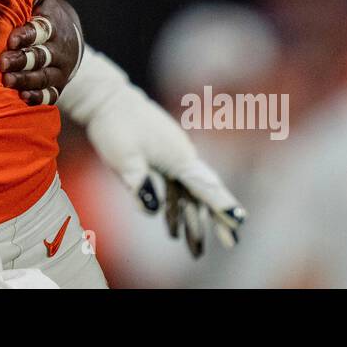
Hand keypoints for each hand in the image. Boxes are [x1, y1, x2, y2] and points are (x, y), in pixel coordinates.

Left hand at [0, 0, 81, 105]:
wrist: (70, 36)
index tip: (11, 39)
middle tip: (2, 64)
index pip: (41, 30)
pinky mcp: (58, 85)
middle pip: (41, 56)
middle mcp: (58, 48)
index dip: (27, 35)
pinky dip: (39, 97)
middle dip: (22, 60)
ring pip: (45, 77)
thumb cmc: (43, 14)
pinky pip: (51, 94)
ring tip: (7, 82)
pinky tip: (25, 98)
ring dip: (26, 80)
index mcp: (52, 24)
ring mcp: (59, 68)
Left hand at [84, 75, 244, 257]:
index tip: (240, 221)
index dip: (222, 205)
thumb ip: (140, 184)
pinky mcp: (161, 154)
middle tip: (231, 243)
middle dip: (217, 219)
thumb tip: (152, 210)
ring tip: (194, 248)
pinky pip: (174, 186)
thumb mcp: (124, 159)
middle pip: (203, 193)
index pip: (205, 187)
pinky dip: (174, 206)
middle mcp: (181, 156)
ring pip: (188, 193)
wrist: (106, 98)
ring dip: (192, 220)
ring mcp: (172, 154)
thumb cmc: (115, 126)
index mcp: (178, 158)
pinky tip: (170, 226)